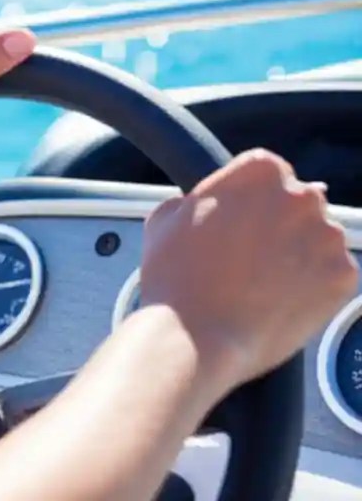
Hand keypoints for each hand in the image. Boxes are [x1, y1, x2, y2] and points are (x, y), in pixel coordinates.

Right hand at [140, 149, 357, 389]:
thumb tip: (203, 204)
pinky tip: (279, 299)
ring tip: (260, 283)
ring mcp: (328, 236)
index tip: (237, 220)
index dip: (248, 199)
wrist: (195, 337)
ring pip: (317, 238)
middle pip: (297, 202)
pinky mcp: (343, 276)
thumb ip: (196, 198)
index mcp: (260, 170)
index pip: (267, 172)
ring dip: (297, 254)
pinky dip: (313, 285)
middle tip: (247, 254)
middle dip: (278, 223)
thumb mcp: (165, 217)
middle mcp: (302, 196)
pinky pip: (332, 273)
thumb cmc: (175, 278)